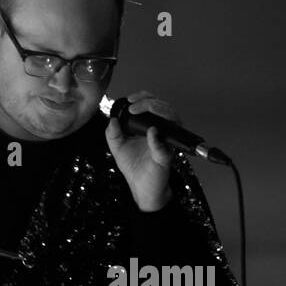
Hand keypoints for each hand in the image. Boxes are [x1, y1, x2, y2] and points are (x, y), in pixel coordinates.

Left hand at [105, 90, 178, 211]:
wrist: (142, 188)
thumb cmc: (134, 167)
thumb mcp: (117, 147)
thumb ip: (112, 133)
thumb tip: (112, 120)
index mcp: (151, 127)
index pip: (153, 104)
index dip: (144, 97)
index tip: (130, 99)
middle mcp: (162, 131)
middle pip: (164, 107)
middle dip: (148, 101)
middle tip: (133, 106)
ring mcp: (166, 142)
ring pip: (172, 118)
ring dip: (156, 110)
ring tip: (138, 112)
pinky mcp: (166, 156)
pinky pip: (164, 145)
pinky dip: (157, 138)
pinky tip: (151, 132)